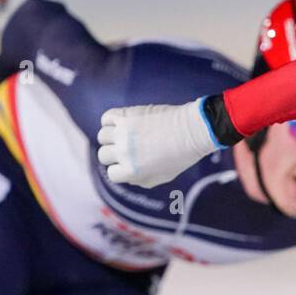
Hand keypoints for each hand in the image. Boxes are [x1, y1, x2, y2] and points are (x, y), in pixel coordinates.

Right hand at [97, 99, 221, 187]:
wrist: (192, 130)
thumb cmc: (180, 156)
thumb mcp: (162, 177)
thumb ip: (140, 180)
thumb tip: (124, 175)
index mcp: (132, 171)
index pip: (111, 173)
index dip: (121, 169)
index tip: (130, 163)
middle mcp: (124, 152)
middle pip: (103, 155)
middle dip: (114, 153)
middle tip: (129, 148)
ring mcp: (123, 132)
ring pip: (102, 136)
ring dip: (112, 136)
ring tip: (126, 134)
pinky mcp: (126, 114)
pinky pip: (106, 118)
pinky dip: (110, 120)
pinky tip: (122, 122)